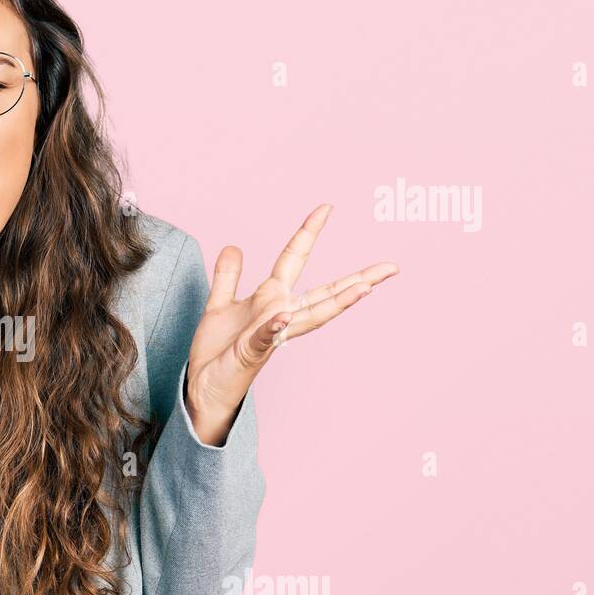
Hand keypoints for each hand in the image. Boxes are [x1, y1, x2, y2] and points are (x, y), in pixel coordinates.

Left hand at [185, 204, 398, 443]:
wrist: (203, 386)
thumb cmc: (216, 351)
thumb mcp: (219, 304)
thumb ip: (228, 276)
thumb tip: (234, 246)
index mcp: (271, 299)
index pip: (294, 259)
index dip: (309, 232)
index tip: (326, 208)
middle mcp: (279, 315)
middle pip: (325, 293)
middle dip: (358, 279)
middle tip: (390, 267)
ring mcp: (270, 334)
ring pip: (310, 316)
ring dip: (337, 302)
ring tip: (364, 288)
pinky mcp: (252, 351)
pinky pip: (265, 336)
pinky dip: (274, 326)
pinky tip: (284, 316)